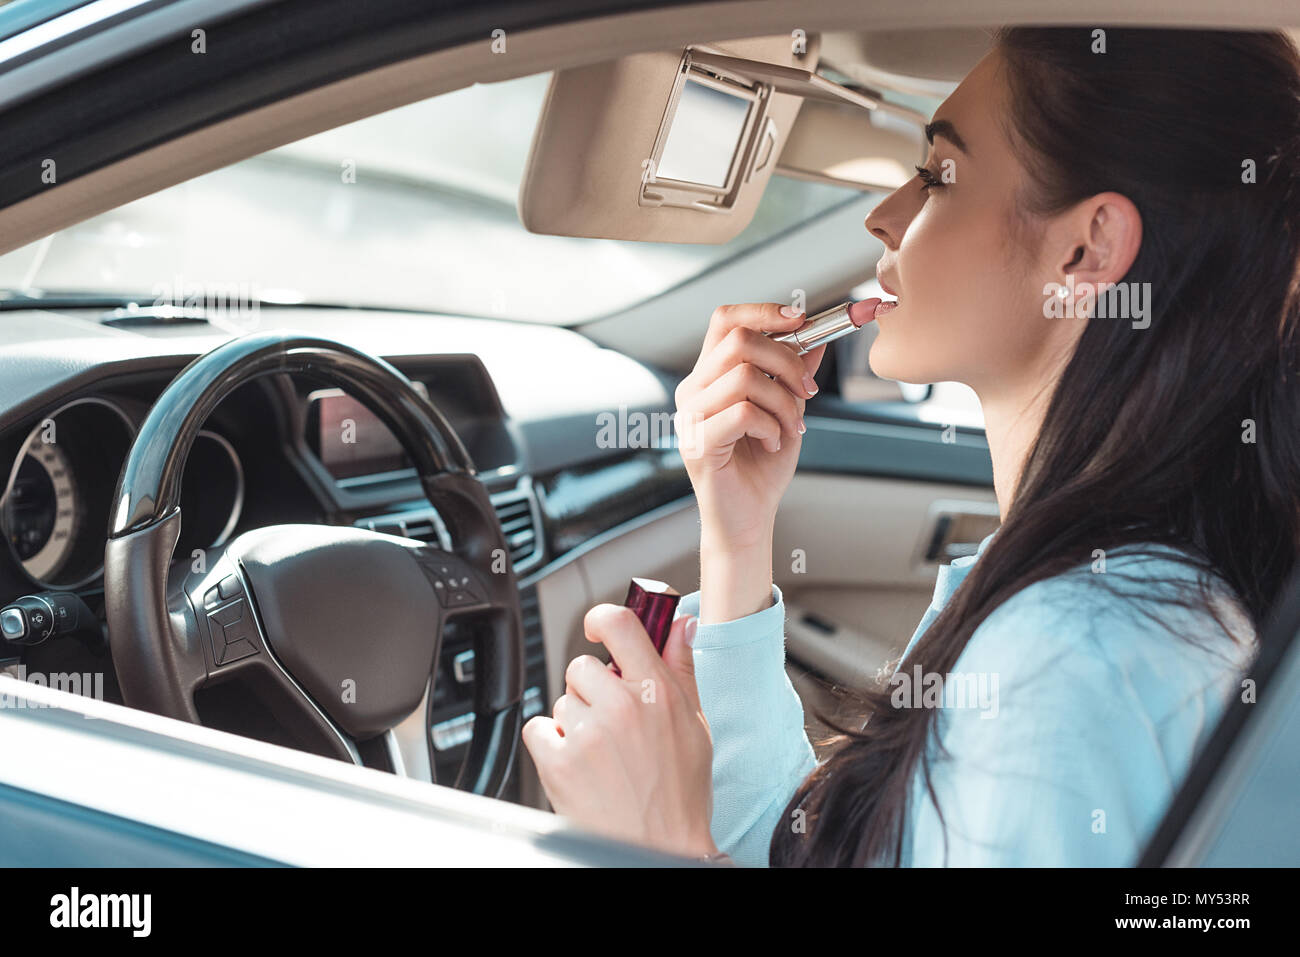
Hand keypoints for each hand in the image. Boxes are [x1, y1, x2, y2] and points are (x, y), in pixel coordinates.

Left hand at [521, 604, 716, 859]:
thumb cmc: (680, 793)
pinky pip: (538, 728)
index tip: (598, 628)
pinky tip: (577, 762)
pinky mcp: (558, 762)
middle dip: (592, 688)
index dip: (602, 618)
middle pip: (582, 666)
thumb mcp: (695, 724)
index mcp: (656, 691)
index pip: (620, 623)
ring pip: (562, 699)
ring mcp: (586, 734)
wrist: (662, 849)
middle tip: (612, 720)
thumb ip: (681, 668)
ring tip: (602, 753)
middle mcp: (620, 707)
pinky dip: (551, 742)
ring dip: (575, 719)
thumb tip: (680, 625)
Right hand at [674, 302, 868, 547]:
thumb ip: (793, 374)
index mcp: (709, 375)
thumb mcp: (786, 410)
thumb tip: (817, 337)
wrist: (749, 518)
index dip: (763, 311)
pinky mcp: (698, 443)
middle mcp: (693, 390)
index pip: (726, 320)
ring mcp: (690, 416)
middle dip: (787, 360)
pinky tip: (773, 443)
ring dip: (783, 402)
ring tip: (790, 427)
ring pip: (745, 376)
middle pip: (740, 340)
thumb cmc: (761, 467)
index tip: (800, 320)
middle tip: (807, 390)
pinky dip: (771, 426)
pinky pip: (744, 412)